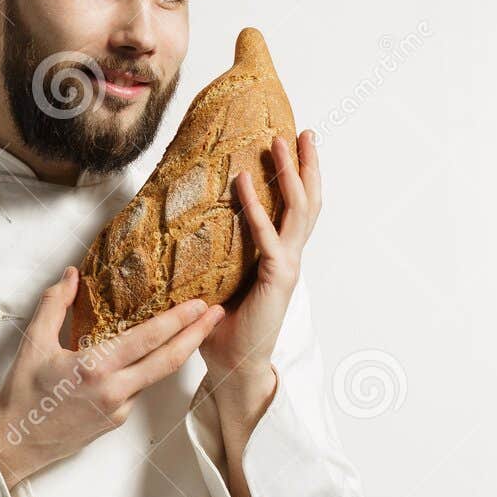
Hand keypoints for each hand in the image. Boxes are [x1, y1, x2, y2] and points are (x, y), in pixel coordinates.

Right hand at [0, 265, 225, 487]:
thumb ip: (55, 304)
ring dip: (176, 353)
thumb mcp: (34, 342)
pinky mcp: (117, 422)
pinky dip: (146, 372)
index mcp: (95, 367)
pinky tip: (147, 357)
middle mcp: (114, 391)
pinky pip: (137, 390)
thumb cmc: (22, 393)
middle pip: (168, 361)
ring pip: (155, 377)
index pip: (148, 340)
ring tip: (192, 331)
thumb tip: (72, 275)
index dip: (177, 321)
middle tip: (216, 314)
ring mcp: (119, 409)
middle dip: (196, 335)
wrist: (16, 441)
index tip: (199, 304)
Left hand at [199, 130, 321, 388]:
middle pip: (307, 201)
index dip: (299, 176)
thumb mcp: (218, 279)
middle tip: (303, 131)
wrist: (231, 365)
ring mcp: (287, 267)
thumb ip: (215, 252)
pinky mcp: (276, 280)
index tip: (295, 145)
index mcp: (280, 256)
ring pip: (298, 211)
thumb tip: (188, 223)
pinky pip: (267, 237)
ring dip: (290, 174)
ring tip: (281, 141)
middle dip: (307, 164)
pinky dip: (256, 208)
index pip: (295, 208)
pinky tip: (244, 182)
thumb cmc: (222, 325)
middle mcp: (290, 257)